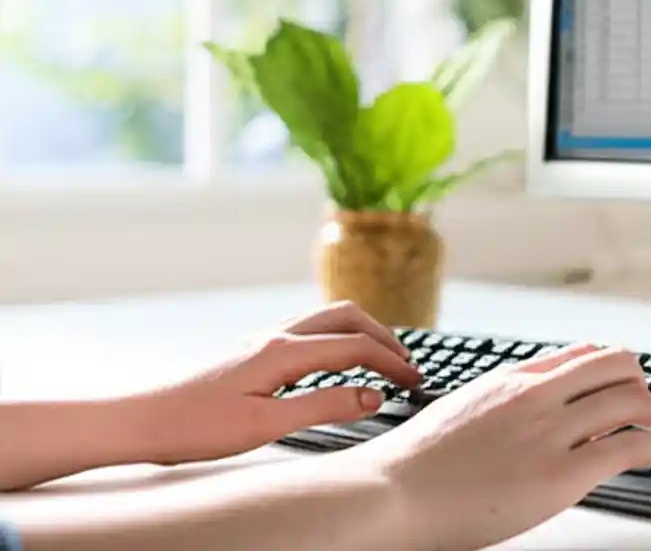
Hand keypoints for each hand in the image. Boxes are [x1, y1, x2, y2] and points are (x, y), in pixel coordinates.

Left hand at [135, 301, 421, 464]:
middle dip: (384, 337)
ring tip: (383, 359)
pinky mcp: (254, 350)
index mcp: (284, 351)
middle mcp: (276, 336)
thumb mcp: (266, 426)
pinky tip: (338, 361)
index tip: (416, 381)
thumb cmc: (196, 426)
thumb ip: (324, 406)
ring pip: (328, 317)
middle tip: (407, 366)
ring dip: (362, 333)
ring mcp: (263, 339)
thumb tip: (372, 395)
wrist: (141, 419)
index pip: (355, 347)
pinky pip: (310, 329)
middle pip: (348, 317)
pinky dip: (339, 337)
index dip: (392, 362)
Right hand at [338, 344, 650, 550]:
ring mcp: (550, 431)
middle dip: (642, 385)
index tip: (630, 379)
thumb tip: (527, 409)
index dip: (613, 368)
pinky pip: (631, 446)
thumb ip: (500, 404)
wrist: (389, 493)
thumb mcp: (460, 412)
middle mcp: (536, 395)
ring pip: (631, 400)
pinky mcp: (562, 472)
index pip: (579, 356)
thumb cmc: (412, 466)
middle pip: (614, 366)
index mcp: (509, 381)